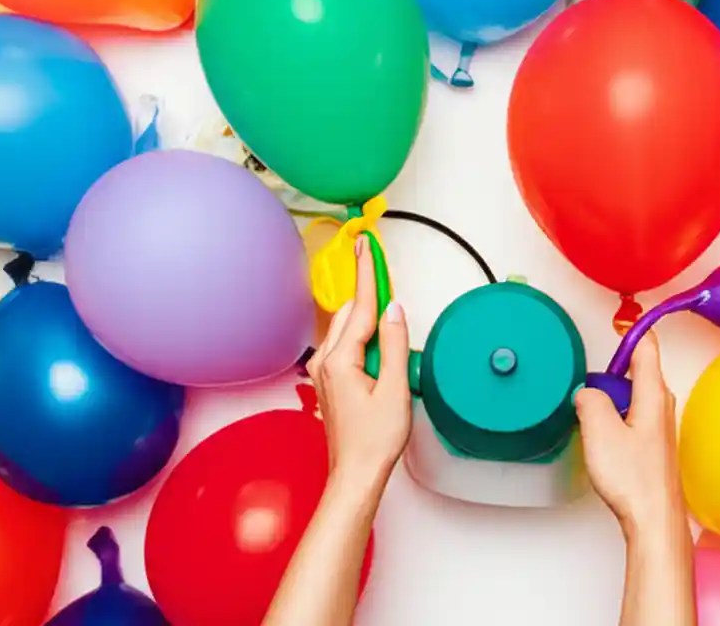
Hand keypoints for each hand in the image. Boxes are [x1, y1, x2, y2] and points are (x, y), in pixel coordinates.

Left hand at [308, 236, 412, 492]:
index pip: (360, 307)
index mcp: (340, 360)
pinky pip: (344, 345)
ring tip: (388, 309)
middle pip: (351, 314)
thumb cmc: (374, 440)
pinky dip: (361, 334)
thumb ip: (395, 345)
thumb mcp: (394, 389)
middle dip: (369, 291)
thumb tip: (395, 310)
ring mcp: (324, 372)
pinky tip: (377, 341)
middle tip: (381, 266)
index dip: (366, 272)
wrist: (355, 473)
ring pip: (347, 329)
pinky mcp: (329, 381)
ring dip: (367, 315)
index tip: (366, 245)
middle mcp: (325, 362)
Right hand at [575, 334, 685, 535]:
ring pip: (632, 397)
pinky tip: (602, 442)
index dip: (633, 328)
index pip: (647, 347)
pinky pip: (630, 417)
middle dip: (611, 373)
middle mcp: (661, 406)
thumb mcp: (600, 431)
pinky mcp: (652, 445)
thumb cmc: (635, 480)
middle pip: (637, 371)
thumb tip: (587, 393)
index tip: (621, 316)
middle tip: (591, 388)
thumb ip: (590, 400)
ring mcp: (659, 426)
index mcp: (653, 394)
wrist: (654, 519)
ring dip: (610, 401)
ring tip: (593, 423)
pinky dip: (614, 420)